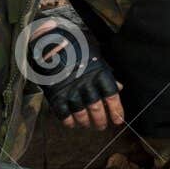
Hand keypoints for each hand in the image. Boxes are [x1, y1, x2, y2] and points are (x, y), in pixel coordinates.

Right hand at [26, 12, 124, 129]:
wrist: (50, 42)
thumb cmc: (76, 46)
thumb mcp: (96, 55)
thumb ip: (107, 74)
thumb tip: (119, 88)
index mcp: (99, 73)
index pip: (112, 97)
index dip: (116, 111)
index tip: (118, 120)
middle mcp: (87, 85)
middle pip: (97, 110)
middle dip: (101, 121)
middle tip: (102, 126)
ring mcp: (71, 91)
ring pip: (81, 115)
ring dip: (86, 123)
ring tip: (88, 125)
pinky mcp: (56, 95)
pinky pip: (64, 114)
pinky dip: (69, 121)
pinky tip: (72, 123)